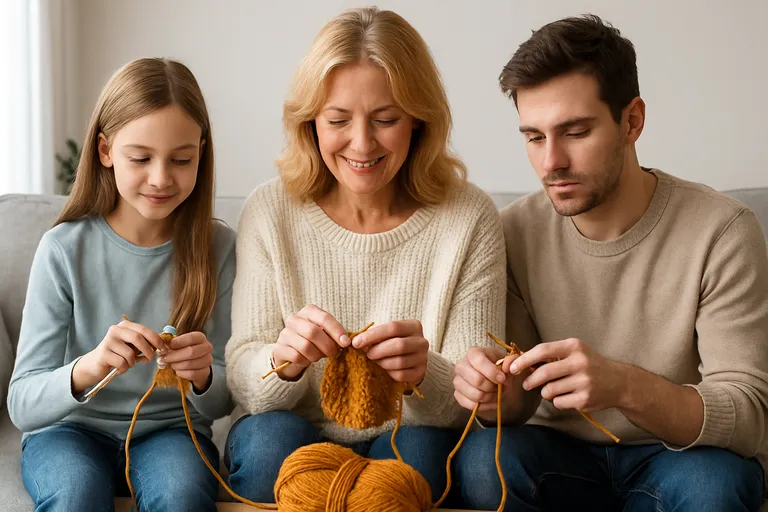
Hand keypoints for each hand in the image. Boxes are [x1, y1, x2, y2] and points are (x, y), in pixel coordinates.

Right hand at [72, 318, 164, 393]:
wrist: (95, 364)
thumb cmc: (118, 354)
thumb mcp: (132, 346)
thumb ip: (144, 343)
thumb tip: (162, 346)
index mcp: (124, 326)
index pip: (144, 330)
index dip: (156, 339)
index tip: (163, 348)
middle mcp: (115, 330)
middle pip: (138, 338)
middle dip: (148, 350)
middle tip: (150, 358)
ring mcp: (108, 341)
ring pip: (130, 354)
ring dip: (133, 362)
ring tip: (127, 363)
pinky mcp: (103, 353)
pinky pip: (122, 363)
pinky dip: (124, 368)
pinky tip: (120, 368)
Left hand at [161, 332, 213, 391]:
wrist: (195, 363)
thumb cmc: (184, 350)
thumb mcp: (179, 343)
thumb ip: (171, 343)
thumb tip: (163, 346)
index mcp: (200, 337)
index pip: (191, 338)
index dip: (178, 342)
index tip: (168, 346)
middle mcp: (207, 347)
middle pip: (191, 352)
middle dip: (175, 356)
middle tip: (165, 358)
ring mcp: (208, 360)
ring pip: (190, 364)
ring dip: (177, 365)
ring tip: (170, 364)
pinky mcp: (206, 372)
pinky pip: (192, 374)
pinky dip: (182, 373)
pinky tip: (177, 371)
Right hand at [272, 305, 349, 379]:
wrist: (291, 352)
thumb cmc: (313, 341)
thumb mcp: (325, 334)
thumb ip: (335, 335)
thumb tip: (346, 342)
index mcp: (308, 311)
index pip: (324, 318)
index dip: (337, 331)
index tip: (346, 343)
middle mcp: (294, 319)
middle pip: (314, 332)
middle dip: (327, 345)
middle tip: (333, 353)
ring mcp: (284, 333)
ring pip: (305, 346)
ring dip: (317, 355)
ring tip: (319, 356)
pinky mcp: (278, 348)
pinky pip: (296, 356)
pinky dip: (306, 361)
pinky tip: (307, 360)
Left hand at [352, 320, 428, 383]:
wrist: (412, 359)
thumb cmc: (395, 342)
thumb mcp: (389, 334)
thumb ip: (376, 335)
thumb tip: (357, 342)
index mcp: (414, 326)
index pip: (393, 327)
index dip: (373, 335)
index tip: (356, 342)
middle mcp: (421, 341)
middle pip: (398, 345)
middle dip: (378, 350)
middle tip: (367, 354)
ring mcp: (423, 358)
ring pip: (399, 362)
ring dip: (382, 363)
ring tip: (375, 361)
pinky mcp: (420, 373)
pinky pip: (401, 375)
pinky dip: (389, 373)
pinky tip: (384, 370)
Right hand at [453, 347, 529, 422]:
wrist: (493, 380)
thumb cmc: (500, 368)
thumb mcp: (509, 362)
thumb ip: (512, 361)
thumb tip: (508, 366)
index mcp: (473, 353)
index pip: (478, 361)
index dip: (492, 372)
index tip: (503, 379)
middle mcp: (461, 365)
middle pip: (477, 380)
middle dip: (493, 387)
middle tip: (500, 387)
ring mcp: (457, 381)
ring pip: (475, 395)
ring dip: (491, 397)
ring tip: (497, 393)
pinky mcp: (457, 395)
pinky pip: (471, 405)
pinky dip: (486, 406)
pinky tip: (491, 401)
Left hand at [507, 337, 626, 411]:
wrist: (619, 382)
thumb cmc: (589, 365)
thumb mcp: (574, 353)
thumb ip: (550, 356)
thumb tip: (520, 363)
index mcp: (574, 347)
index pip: (542, 351)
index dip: (524, 359)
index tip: (512, 367)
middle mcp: (580, 363)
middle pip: (543, 373)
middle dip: (530, 380)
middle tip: (526, 384)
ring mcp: (584, 382)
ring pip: (549, 390)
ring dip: (546, 392)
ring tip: (555, 389)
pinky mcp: (585, 399)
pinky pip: (558, 402)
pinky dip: (558, 401)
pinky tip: (569, 396)